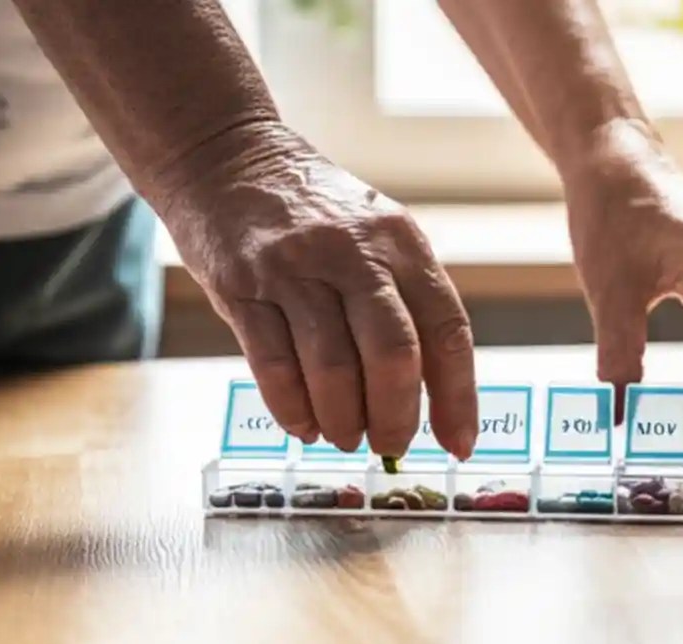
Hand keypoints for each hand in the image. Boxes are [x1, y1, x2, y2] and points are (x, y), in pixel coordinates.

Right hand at [157, 123, 476, 457]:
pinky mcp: (241, 285)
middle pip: (393, 354)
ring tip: (345, 437)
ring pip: (332, 367)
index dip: (457, 396)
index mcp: (401, 242)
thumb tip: (436, 396)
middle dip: (395, 417)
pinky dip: (293, 409)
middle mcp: (353, 251)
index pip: (447, 329)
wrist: (224, 158)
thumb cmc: (313, 214)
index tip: (458, 443)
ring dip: (343, 420)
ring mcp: (294, 266)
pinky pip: (273, 365)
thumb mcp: (376, 236)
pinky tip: (303, 426)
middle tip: (390, 446)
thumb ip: (406, 301)